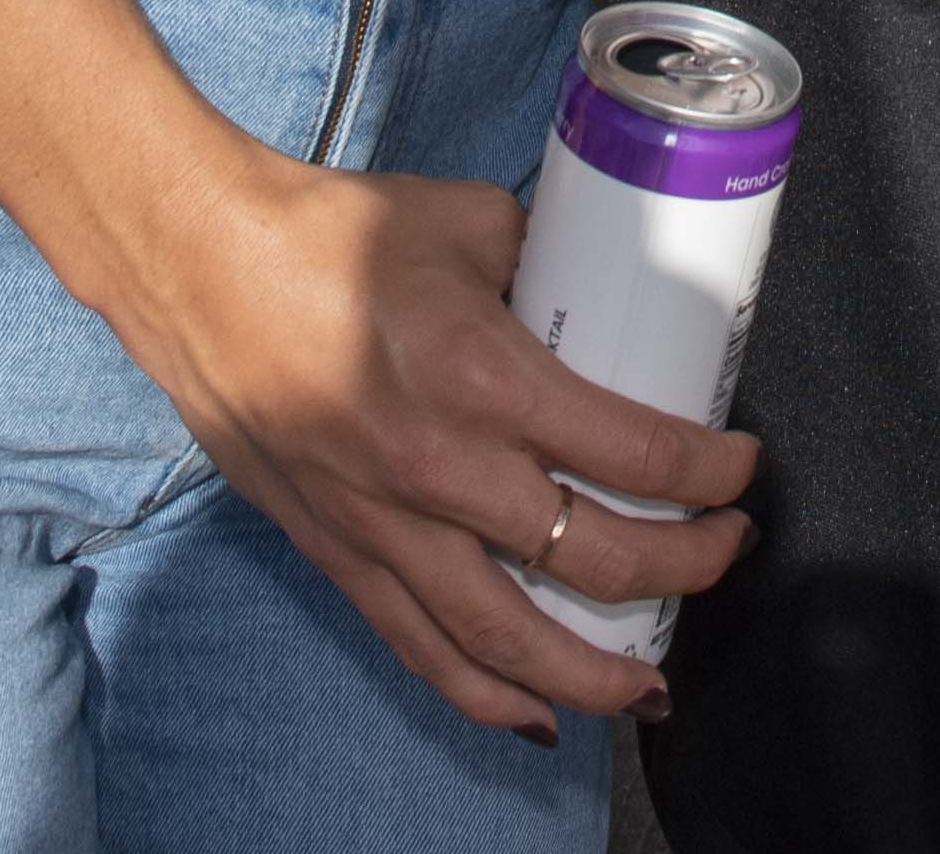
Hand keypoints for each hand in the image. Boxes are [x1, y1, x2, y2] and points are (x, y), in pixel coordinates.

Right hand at [101, 151, 757, 740]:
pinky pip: (422, 651)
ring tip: (653, 684)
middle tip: (725, 548)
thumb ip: (544, 259)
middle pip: (596, 558)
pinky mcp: (339, 554)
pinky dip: (485, 697)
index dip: (710, 472)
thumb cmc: (330, 233)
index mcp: (485, 375)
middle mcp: (442, 468)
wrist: (198, 267)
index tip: (741, 468)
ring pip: (511, 640)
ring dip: (596, 675)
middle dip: (685, 567)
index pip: (634, 453)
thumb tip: (604, 282)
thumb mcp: (466, 220)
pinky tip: (538, 719)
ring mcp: (385, 525)